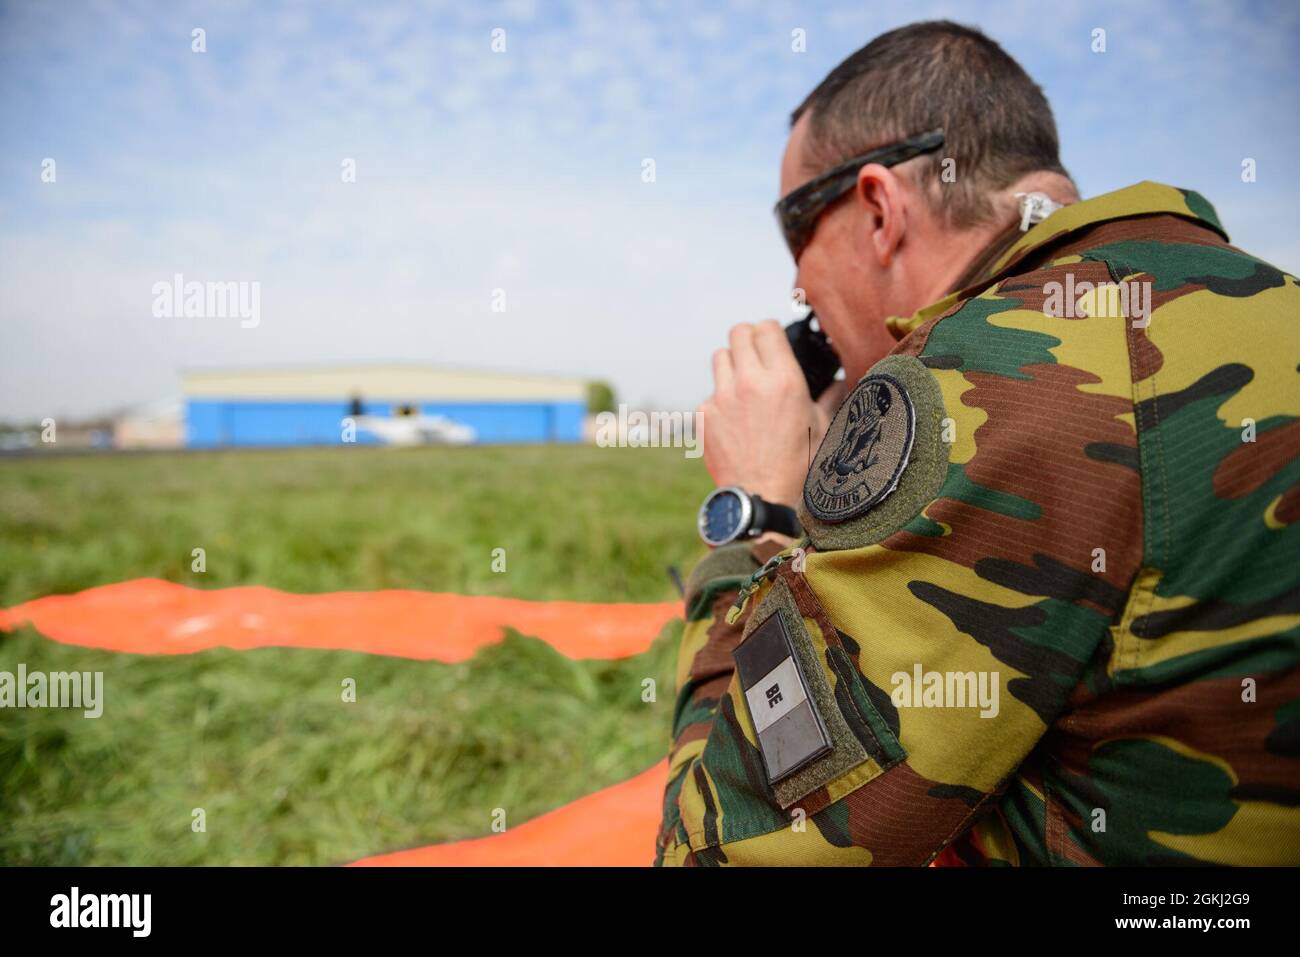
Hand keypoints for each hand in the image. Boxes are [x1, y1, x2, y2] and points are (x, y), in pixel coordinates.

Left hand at [699, 319, 848, 508]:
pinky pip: (711, 393)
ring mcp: (722, 397)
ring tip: (744, 384)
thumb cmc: (797, 466)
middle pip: (738, 333)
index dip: (770, 332)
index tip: (774, 342)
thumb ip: (830, 397)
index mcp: (783, 380)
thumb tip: (840, 382)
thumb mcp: (822, 428)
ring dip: (732, 364)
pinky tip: (735, 419)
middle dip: (749, 339)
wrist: (760, 498)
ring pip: (720, 357)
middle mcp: (749, 382)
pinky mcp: (704, 415)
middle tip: (757, 355)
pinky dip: (721, 398)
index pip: (766, 328)